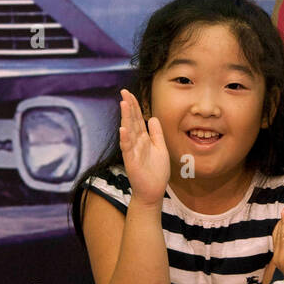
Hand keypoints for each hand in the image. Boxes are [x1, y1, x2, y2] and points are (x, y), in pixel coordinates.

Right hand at [119, 88, 168, 204]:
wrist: (152, 192)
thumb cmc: (156, 172)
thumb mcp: (160, 148)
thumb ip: (156, 133)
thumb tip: (153, 117)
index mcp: (143, 139)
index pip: (137, 119)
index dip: (134, 106)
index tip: (129, 93)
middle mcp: (136, 143)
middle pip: (131, 121)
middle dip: (128, 107)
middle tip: (124, 92)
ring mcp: (132, 151)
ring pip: (128, 131)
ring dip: (126, 118)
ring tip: (124, 104)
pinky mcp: (131, 161)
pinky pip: (127, 148)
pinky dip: (125, 139)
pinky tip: (123, 129)